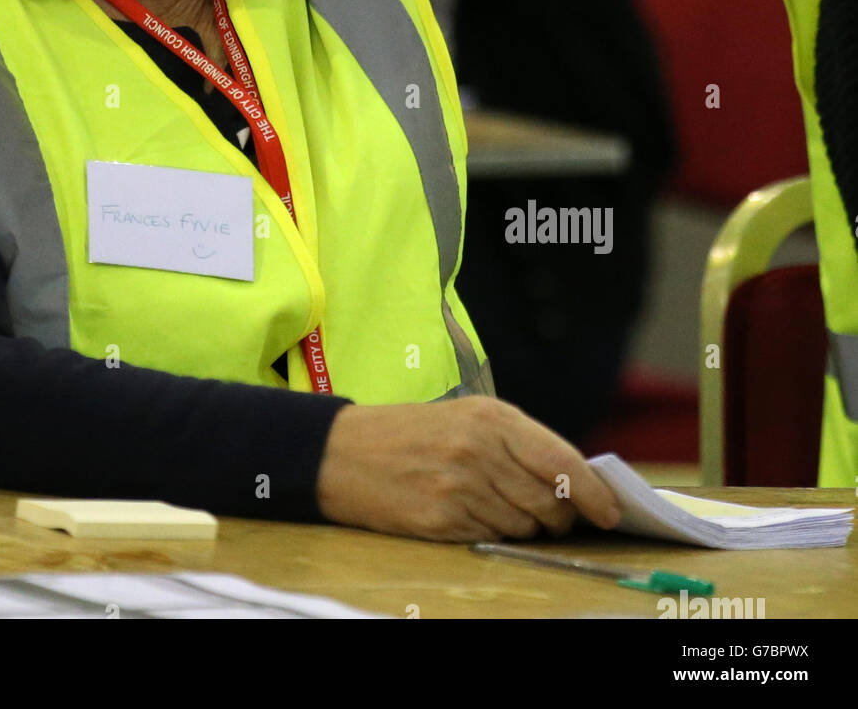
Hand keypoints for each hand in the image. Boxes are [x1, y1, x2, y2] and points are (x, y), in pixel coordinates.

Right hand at [315, 396, 621, 542]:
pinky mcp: (442, 519)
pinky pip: (491, 537)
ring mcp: (461, 486)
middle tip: (554, 518)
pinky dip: (494, 533)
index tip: (610, 511)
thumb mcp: (465, 417)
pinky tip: (475, 516)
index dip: (594, 492)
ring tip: (501, 509)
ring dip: (525, 526)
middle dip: (560, 516)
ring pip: (524, 523)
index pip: (563, 461)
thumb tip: (572, 481)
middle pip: (550, 500)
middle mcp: (480, 450)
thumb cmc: (410, 432)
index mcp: (491, 417)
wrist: (343, 452)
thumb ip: (517, 443)